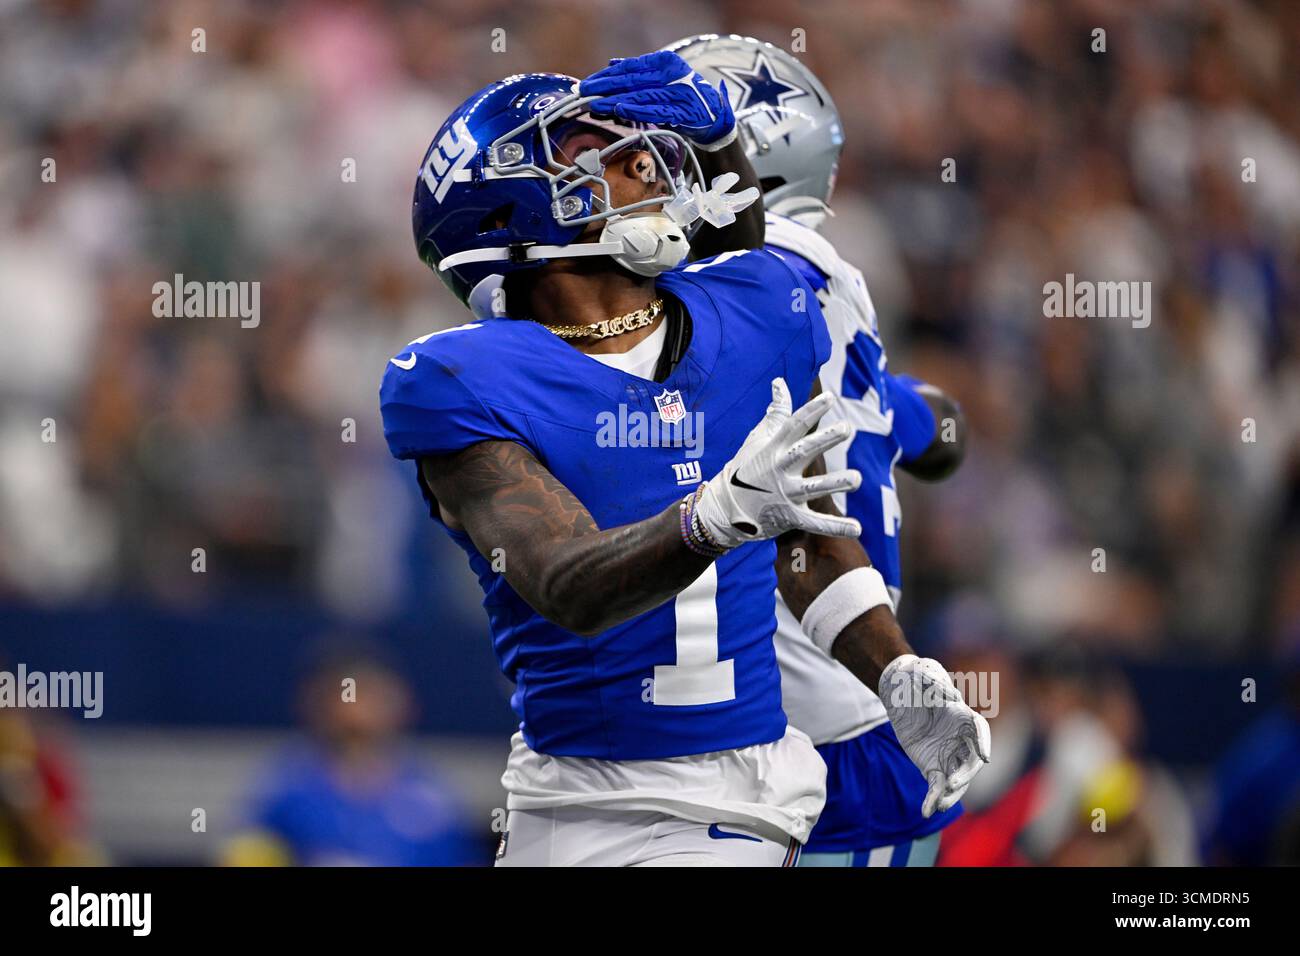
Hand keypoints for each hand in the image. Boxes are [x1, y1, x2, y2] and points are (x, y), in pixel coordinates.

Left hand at [579, 51, 735, 148]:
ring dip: (615, 101)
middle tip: (583, 93)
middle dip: (605, 87)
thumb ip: (639, 71)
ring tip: (595, 104)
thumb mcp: (662, 79)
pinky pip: (655, 111)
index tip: (586, 83)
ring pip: (640, 96)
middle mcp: (672, 73)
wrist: (714, 115)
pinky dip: (636, 110)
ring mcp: (679, 93)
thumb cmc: (683, 97)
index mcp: (665, 61)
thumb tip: (612, 62)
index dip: (606, 75)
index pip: (630, 68)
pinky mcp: (684, 112)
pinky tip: (620, 110)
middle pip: (632, 80)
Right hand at [694, 378, 861, 547]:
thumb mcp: (758, 438)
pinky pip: (815, 523)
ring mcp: (785, 494)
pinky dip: (836, 527)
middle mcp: (780, 469)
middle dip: (826, 440)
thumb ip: (776, 411)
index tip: (829, 398)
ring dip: (835, 483)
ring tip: (856, 478)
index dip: (811, 411)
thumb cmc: (746, 467)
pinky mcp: (790, 517)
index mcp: (774, 448)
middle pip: (804, 452)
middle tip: (847, 427)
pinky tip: (857, 528)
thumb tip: (780, 382)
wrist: (725, 508)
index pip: (793, 425)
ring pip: (813, 488)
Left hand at [879, 655, 991, 817]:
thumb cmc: (917, 675)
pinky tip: (926, 811)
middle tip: (953, 783)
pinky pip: (936, 785)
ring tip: (940, 805)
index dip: (984, 742)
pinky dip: (932, 799)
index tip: (985, 756)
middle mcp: (960, 739)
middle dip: (965, 774)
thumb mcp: (923, 670)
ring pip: (957, 779)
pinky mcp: (931, 766)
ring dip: (952, 794)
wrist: (900, 689)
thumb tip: (951, 696)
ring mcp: (947, 754)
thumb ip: (935, 681)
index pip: (979, 730)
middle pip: (971, 761)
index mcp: (962, 715)